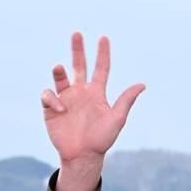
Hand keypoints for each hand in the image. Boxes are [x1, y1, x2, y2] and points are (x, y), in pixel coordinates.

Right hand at [42, 32, 144, 177]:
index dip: (103, 54)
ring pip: (60, 77)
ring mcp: (65, 99)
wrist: (83, 156)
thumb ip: (126, 100)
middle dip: (77, 49)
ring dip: (59, 71)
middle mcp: (81, 92)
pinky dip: (52, 99)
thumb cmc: (102, 140)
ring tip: (59, 67)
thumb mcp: (117, 119)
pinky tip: (59, 109)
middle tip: (77, 33)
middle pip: (79, 65)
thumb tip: (142, 84)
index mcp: (97, 93)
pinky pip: (48, 95)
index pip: (101, 69)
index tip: (103, 38)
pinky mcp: (51, 108)